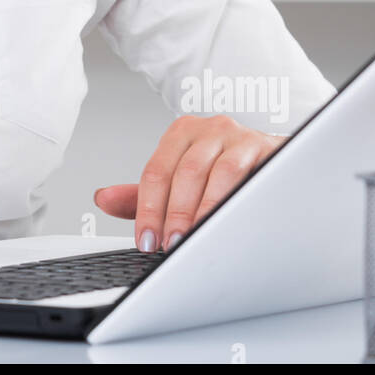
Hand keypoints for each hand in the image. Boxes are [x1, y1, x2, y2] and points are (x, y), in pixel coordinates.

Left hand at [93, 115, 285, 253]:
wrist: (272, 163)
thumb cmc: (221, 173)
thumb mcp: (180, 181)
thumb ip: (142, 195)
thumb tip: (102, 199)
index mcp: (182, 133)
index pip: (156, 171)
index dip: (147, 209)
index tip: (145, 240)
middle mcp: (210, 129)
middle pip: (185, 172)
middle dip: (174, 213)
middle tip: (169, 245)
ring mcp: (241, 137)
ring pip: (218, 173)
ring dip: (203, 210)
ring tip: (194, 238)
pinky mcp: (268, 149)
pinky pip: (249, 175)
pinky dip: (233, 201)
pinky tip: (226, 222)